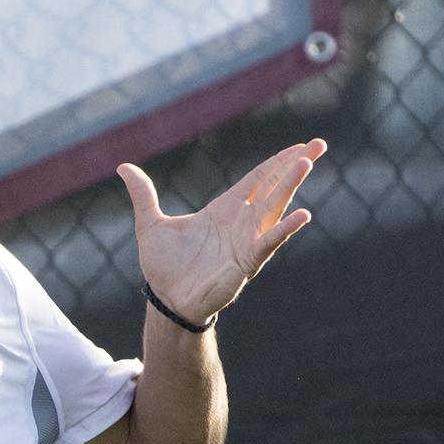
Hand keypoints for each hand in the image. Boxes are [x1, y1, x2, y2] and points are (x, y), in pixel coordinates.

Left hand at [117, 139, 321, 325]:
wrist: (166, 301)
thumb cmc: (164, 266)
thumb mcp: (150, 223)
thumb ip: (143, 194)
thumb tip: (123, 167)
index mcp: (224, 210)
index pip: (257, 179)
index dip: (276, 161)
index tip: (299, 145)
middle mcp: (241, 222)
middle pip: (274, 186)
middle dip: (296, 165)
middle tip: (321, 143)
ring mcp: (247, 241)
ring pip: (275, 207)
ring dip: (291, 185)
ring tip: (307, 162)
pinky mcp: (246, 262)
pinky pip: (269, 242)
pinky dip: (285, 229)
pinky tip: (303, 215)